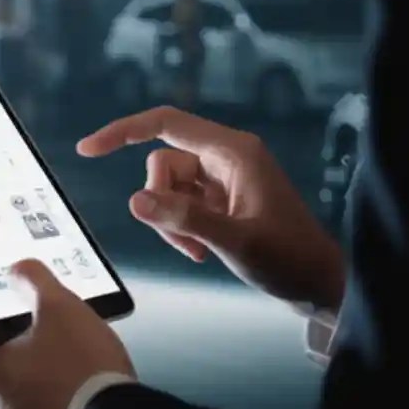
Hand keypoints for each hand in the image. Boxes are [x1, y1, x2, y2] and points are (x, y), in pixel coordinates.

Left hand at [0, 259, 134, 408]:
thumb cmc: (80, 369)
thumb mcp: (58, 307)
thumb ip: (35, 281)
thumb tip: (20, 269)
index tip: (10, 304)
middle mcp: (2, 397)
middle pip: (5, 358)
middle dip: (26, 340)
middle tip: (47, 322)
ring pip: (31, 381)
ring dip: (47, 365)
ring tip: (74, 348)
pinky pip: (54, 398)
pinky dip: (65, 385)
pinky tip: (86, 375)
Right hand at [77, 106, 344, 311]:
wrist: (320, 285)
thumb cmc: (289, 260)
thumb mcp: (236, 242)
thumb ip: (184, 220)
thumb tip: (134, 201)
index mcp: (233, 151)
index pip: (165, 124)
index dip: (123, 130)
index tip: (88, 149)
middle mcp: (225, 157)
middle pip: (161, 163)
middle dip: (159, 201)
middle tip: (181, 237)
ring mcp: (221, 179)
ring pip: (166, 187)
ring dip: (169, 221)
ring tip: (196, 250)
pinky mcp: (219, 199)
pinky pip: (178, 204)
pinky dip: (179, 228)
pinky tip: (202, 251)